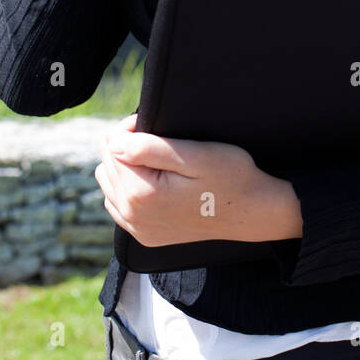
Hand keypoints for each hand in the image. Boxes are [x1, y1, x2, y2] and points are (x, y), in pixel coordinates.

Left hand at [94, 115, 302, 245]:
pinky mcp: (146, 235)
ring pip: (108, 184)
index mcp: (142, 195)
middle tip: (158, 137)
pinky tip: (151, 179)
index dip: (131, 128)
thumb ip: (151, 149)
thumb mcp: (196, 156)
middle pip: (107, 165)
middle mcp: (134, 217)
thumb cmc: (230, 177)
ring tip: (155, 157)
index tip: (153, 123)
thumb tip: (115, 143)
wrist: (252, 212)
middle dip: (126, 146)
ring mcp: (139, 230)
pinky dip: (127, 188)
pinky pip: (118, 206)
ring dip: (125, 166)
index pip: (113, 148)